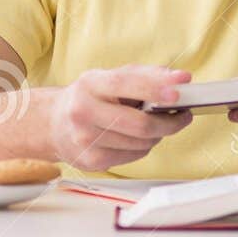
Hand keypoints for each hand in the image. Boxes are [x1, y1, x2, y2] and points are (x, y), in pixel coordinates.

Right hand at [39, 66, 193, 170]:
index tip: (179, 90)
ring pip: (140, 143)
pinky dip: (143, 147)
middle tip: (183, 115)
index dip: (154, 88)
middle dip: (169, 122)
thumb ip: (144, 75)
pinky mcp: (91, 160)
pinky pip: (133, 157)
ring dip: (157, 135)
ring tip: (156, 125)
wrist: (54, 124)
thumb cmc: (90, 97)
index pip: (125, 84)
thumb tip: (179, 79)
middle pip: (139, 124)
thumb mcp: (110, 77)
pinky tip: (136, 139)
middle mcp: (83, 111)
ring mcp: (85, 139)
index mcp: (90, 84)